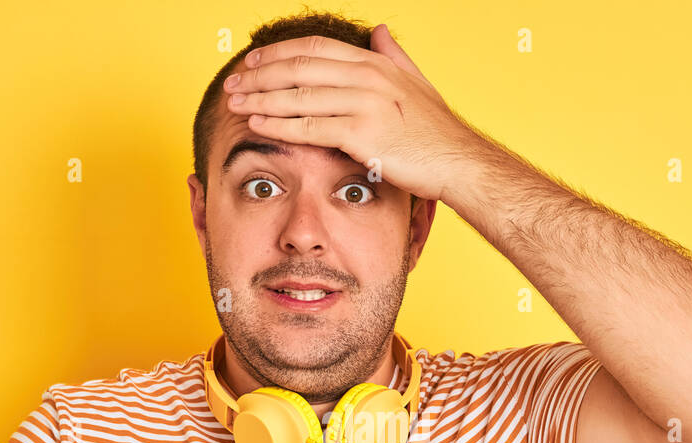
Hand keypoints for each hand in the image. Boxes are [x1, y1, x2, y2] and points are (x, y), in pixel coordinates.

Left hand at [223, 23, 478, 201]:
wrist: (459, 162)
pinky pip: (310, 127)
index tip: (253, 62)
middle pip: (300, 68)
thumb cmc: (437, 132)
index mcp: (375, 63)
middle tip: (233, 83)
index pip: (315, 49)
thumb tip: (378, 31)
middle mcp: (367, 77)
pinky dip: (279, 125)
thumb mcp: (417, 83)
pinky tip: (258, 125)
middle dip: (260, 75)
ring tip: (234, 104)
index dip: (279, 53)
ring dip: (261, 99)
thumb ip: (394, 56)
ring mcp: (364, 104)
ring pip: (299, 96)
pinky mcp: (362, 134)